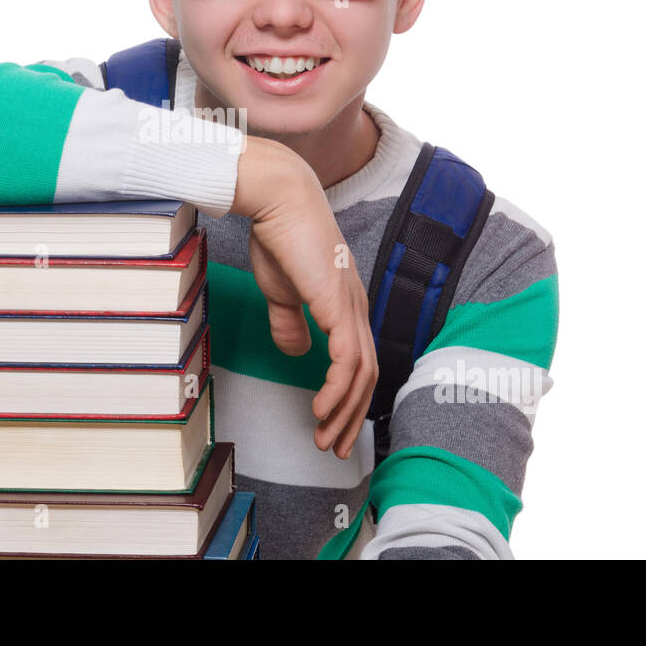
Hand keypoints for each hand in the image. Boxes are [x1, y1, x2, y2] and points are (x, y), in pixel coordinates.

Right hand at [230, 135, 378, 458]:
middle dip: (352, 416)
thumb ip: (291, 321)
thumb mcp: (282, 289)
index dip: (348, 397)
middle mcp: (356, 306)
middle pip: (368, 374)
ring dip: (344, 411)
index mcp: (345, 303)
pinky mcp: (337, 304)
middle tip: (334, 446)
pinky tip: (322, 407)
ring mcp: (350, 305)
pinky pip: (347, 359)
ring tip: (325, 437)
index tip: (330, 423)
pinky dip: (338, 389)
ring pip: (361, 373)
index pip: (359, 360)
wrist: (277, 199)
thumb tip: (297, 352)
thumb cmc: (278, 236)